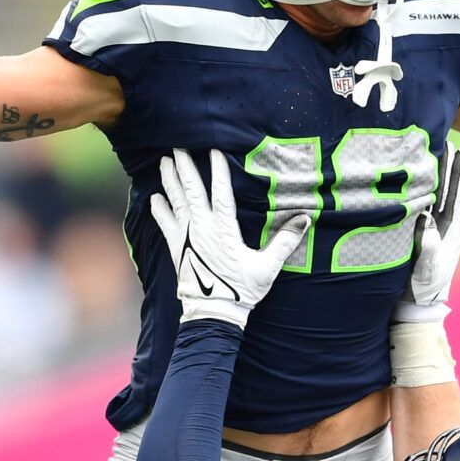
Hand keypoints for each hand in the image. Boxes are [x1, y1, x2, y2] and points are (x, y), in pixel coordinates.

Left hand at [147, 150, 310, 327]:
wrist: (212, 313)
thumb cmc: (241, 290)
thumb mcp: (267, 267)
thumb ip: (285, 241)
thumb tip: (305, 219)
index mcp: (224, 229)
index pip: (221, 193)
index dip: (218, 171)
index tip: (213, 151)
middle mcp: (202, 228)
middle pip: (192, 191)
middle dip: (185, 167)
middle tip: (178, 147)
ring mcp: (186, 237)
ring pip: (176, 202)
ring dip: (169, 181)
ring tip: (163, 162)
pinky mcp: (177, 248)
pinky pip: (164, 223)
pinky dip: (159, 209)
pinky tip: (154, 197)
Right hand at [396, 144, 459, 323]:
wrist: (414, 305)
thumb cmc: (422, 289)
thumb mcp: (426, 270)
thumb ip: (428, 246)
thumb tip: (425, 219)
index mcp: (452, 232)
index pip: (457, 196)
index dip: (459, 173)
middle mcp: (443, 226)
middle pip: (447, 189)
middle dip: (447, 166)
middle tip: (447, 140)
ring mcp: (430, 228)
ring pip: (433, 194)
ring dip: (433, 173)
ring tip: (432, 150)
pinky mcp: (417, 232)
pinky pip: (419, 204)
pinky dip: (419, 189)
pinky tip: (414, 176)